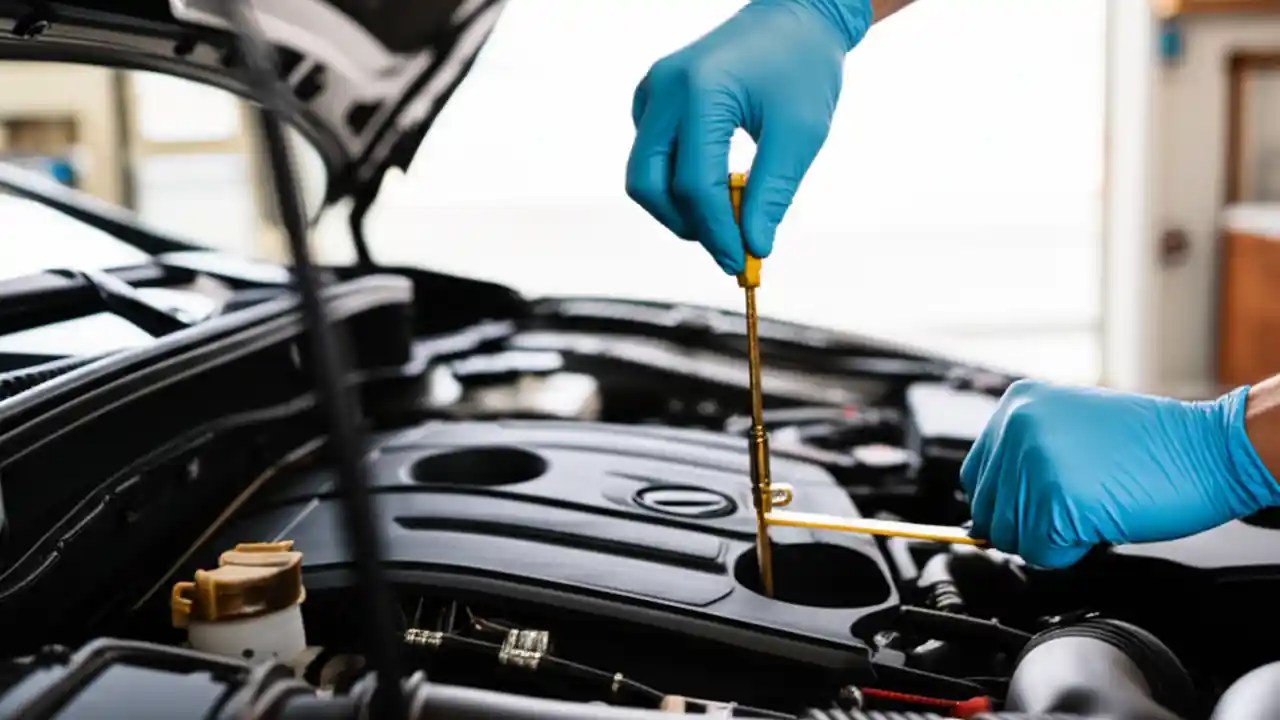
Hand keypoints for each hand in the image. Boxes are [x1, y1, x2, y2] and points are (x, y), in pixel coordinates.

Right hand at [625, 0, 870, 274]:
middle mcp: (664, 88)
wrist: (794, 18)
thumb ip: (772, 194)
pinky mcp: (651, 100)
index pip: (695, 183)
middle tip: (728, 246)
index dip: (717, 232)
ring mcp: (651, 92)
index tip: (742, 263)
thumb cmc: (802, 68)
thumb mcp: (799, 135)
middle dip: (687, 225)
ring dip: (680, 208)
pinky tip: (717, 182)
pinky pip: (649, 158)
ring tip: (729, 214)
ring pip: (643, 176)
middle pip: (649, 184)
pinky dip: (676, 184)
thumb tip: (755, 248)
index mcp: (701, 89)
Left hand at [959, 380, 1279, 568]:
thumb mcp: (1070, 432)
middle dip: (1029, 523)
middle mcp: (1018, 428)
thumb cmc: (1150, 445)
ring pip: (1011, 537)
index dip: (1005, 502)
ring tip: (1091, 506)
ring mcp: (1035, 463)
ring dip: (1051, 537)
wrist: (1207, 450)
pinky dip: (1069, 551)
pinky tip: (1098, 520)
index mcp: (1018, 404)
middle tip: (1076, 505)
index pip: (976, 476)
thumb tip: (982, 519)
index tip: (1036, 505)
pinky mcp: (1057, 501)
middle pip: (988, 511)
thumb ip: (1023, 462)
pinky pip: (1041, 552)